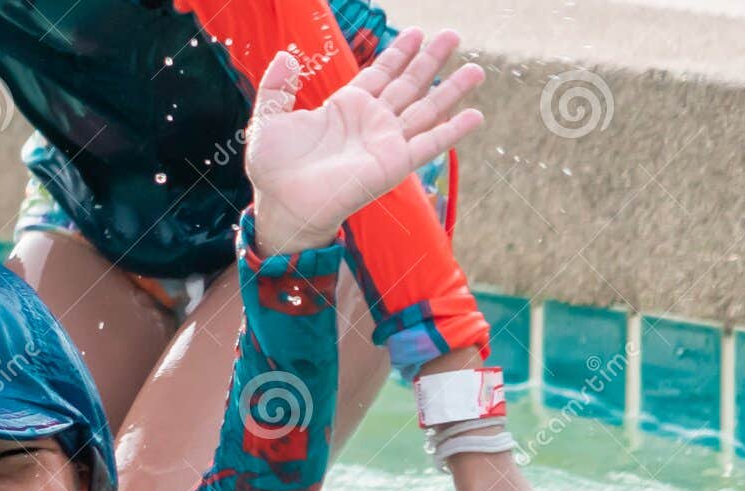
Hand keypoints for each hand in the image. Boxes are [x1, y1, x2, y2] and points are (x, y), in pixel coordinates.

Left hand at [244, 27, 484, 255]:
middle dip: (431, 59)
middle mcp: (371, 122)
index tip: (416, 33)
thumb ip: (276, 87)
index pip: (379, 73)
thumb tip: (286, 54)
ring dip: (451, 89)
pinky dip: (453, 130)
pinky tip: (475, 116)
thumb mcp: (267, 119)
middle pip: (409, 83)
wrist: (282, 204)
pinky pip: (429, 143)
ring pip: (426, 108)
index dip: (399, 53)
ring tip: (477, 69)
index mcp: (345, 108)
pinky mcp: (394, 164)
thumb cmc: (273, 169)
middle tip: (453, 34)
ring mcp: (385, 142)